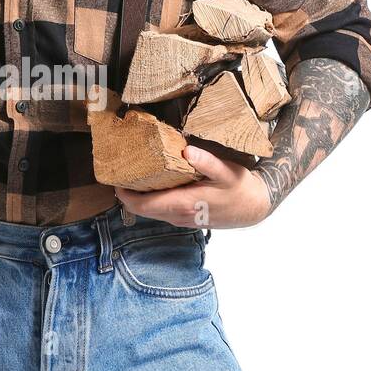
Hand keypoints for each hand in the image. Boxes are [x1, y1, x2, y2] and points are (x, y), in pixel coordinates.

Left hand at [114, 144, 271, 229]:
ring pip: (152, 212)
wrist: (254, 208)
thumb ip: (207, 162)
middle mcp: (179, 216)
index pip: (143, 205)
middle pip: (142, 210)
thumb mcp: (227, 172)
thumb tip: (187, 151)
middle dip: (128, 194)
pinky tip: (153, 184)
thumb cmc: (240, 188)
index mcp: (183, 204)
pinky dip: (152, 200)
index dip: (125, 195)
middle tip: (121, 173)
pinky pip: (162, 212)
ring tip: (134, 176)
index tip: (116, 179)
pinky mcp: (186, 219)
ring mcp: (182, 220)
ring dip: (140, 197)